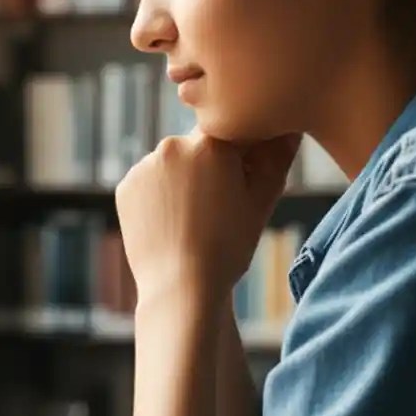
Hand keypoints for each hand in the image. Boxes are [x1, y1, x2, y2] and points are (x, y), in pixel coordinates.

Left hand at [115, 130, 301, 304]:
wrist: (182, 286)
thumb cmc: (229, 245)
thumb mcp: (262, 200)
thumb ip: (277, 157)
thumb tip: (290, 129)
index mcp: (210, 143)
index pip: (231, 133)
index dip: (240, 157)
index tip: (242, 182)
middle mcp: (172, 146)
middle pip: (197, 147)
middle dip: (208, 167)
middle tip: (217, 205)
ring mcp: (144, 167)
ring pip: (171, 164)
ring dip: (182, 179)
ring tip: (193, 218)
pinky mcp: (125, 187)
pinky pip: (148, 183)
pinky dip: (159, 196)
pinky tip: (172, 222)